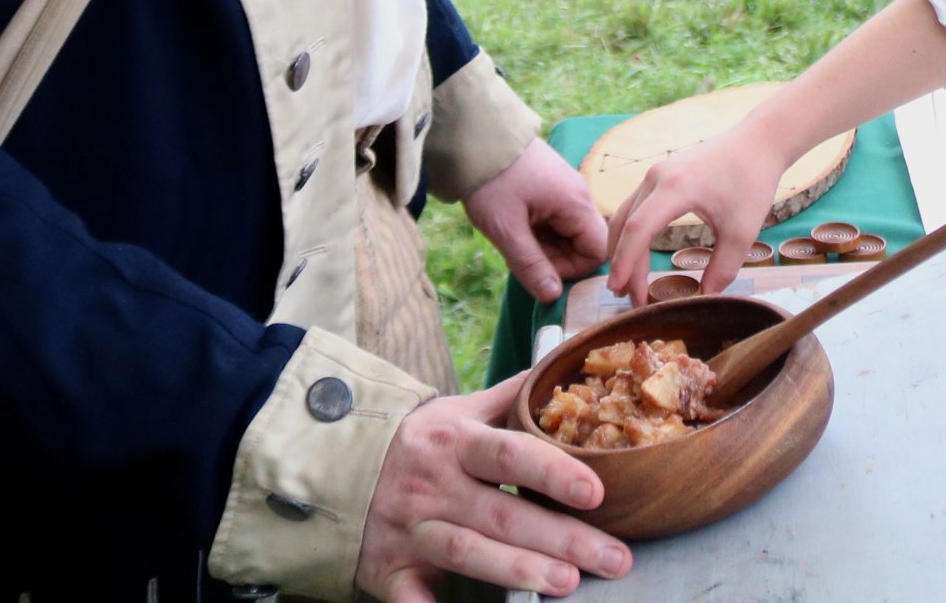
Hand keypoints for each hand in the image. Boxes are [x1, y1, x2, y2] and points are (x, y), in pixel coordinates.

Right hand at [354, 379, 629, 601]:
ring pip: (467, 553)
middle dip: (562, 539)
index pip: (509, 454)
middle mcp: (433, 486)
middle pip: (502, 515)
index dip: (553, 473)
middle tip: (613, 558)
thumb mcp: (456, 411)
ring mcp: (410, 531)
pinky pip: (412, 598)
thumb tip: (561, 365)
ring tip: (566, 582)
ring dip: (518, 570)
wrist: (331, 469)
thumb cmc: (414, 443)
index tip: (596, 491)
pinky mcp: (389, 571)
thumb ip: (510, 397)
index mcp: (455, 442)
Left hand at [463, 140, 609, 302]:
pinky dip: (539, 229)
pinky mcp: (551, 185)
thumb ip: (531, 265)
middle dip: (555, 257)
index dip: (571, 269)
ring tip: (514, 236)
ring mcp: (565, 188)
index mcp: (576, 203)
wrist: (473, 134)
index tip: (539, 267)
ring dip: (544, 244)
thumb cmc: (491, 182)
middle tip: (521, 252)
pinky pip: (556, 218)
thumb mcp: (506, 229)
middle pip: (583, 242)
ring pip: (567, 232)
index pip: (597, 251)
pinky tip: (515, 223)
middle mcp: (579, 195)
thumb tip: (554, 297)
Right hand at [603, 124, 790, 299]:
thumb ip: (723, 268)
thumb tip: (704, 298)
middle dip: (623, 263)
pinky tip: (638, 254)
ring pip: (626, 215)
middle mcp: (657, 177)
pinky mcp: (661, 175)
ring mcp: (656, 173)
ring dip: (623, 248)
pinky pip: (636, 207)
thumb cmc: (752, 181)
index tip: (621, 291)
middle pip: (626, 225)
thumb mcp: (742, 231)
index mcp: (675, 188)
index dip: (626, 263)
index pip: (638, 230)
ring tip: (628, 282)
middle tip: (629, 299)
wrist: (759, 141)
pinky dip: (631, 233)